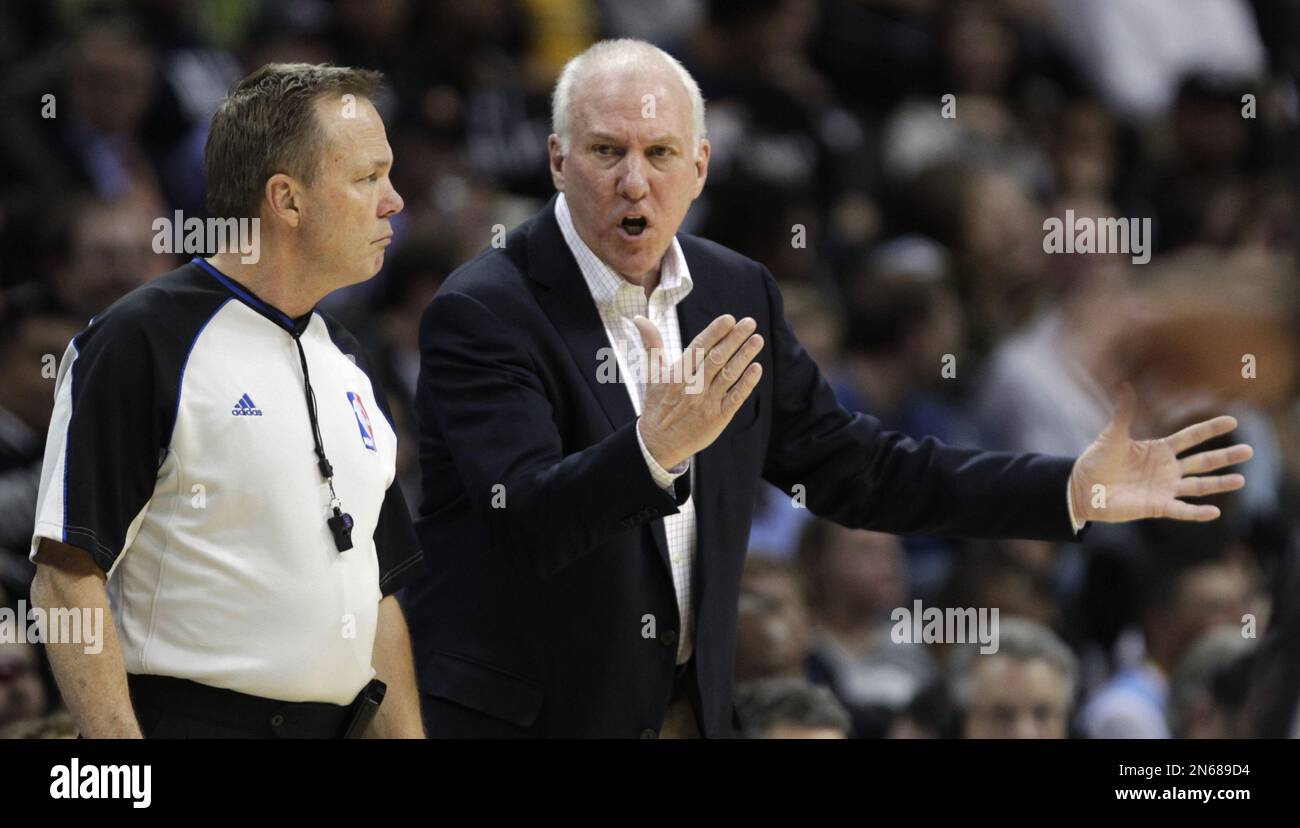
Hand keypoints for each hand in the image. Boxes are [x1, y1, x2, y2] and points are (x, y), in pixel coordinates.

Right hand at [634, 313, 763, 469]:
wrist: (658, 443)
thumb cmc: (657, 404)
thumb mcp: (651, 373)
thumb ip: (651, 344)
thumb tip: (639, 318)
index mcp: (677, 374)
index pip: (699, 348)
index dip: (714, 332)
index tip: (729, 319)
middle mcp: (692, 386)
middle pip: (717, 358)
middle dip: (734, 339)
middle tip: (750, 323)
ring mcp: (706, 402)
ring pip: (729, 375)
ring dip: (744, 356)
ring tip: (757, 340)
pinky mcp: (717, 417)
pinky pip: (735, 397)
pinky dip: (747, 383)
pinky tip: (757, 368)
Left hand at [1069, 384, 1252, 522]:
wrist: (1082, 488)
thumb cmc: (1096, 461)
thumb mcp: (1111, 436)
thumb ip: (1123, 414)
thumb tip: (1125, 386)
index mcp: (1159, 449)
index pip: (1191, 437)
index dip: (1210, 429)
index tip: (1232, 420)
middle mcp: (1167, 469)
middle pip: (1202, 461)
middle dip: (1225, 456)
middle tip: (1249, 451)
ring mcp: (1164, 488)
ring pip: (1199, 486)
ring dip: (1219, 484)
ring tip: (1241, 479)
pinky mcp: (1157, 506)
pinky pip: (1181, 510)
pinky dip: (1197, 512)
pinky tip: (1214, 511)